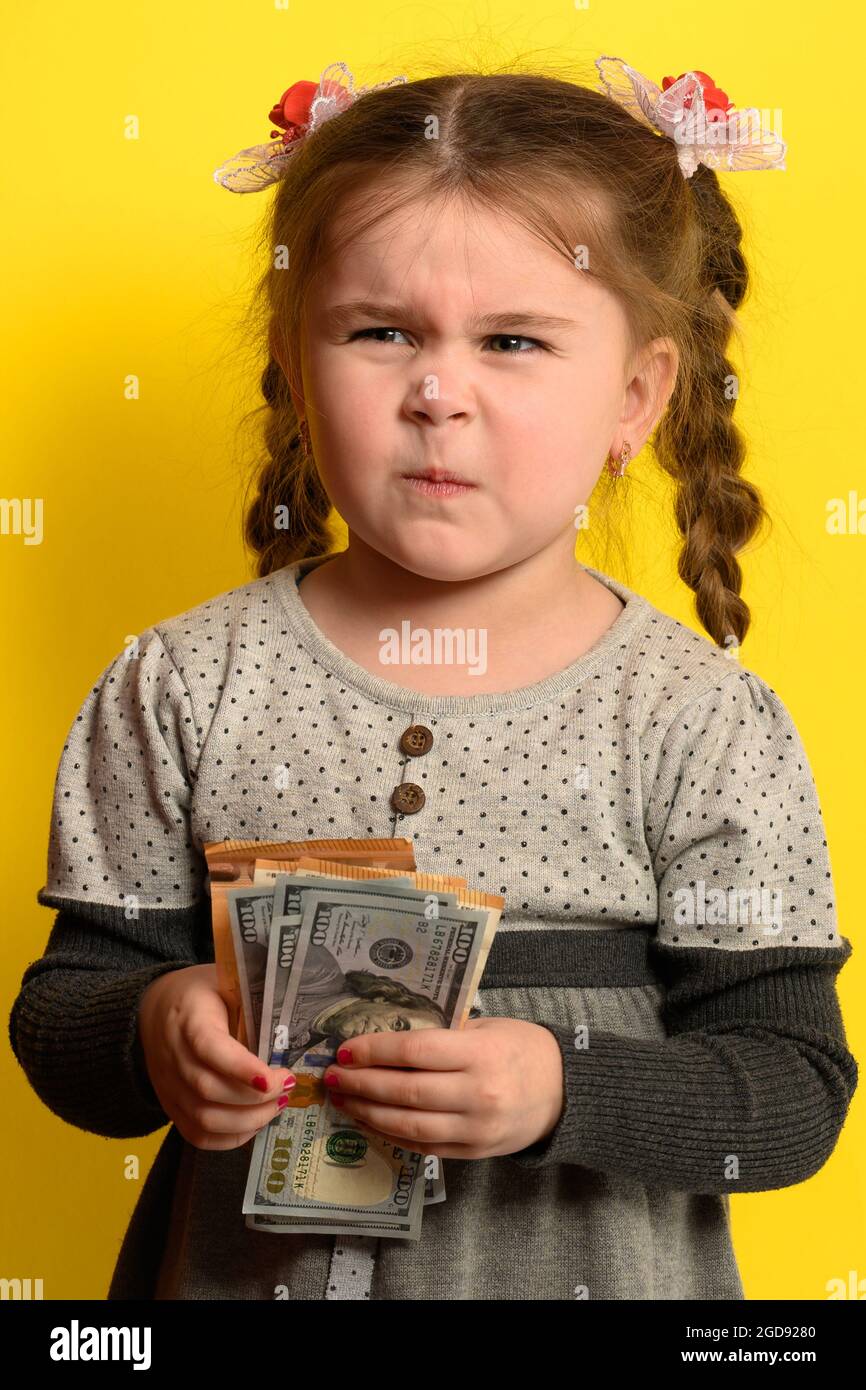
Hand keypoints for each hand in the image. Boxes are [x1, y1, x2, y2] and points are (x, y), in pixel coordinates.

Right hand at [137, 964, 295, 1150]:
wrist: (153, 1009)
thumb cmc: (202, 994)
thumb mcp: (225, 983)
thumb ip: (252, 1002)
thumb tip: (295, 1030)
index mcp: (188, 1017)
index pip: (209, 1048)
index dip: (242, 1068)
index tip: (274, 1077)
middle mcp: (172, 1056)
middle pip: (209, 1090)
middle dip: (256, 1098)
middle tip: (287, 1086)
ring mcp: (168, 1086)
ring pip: (205, 1119)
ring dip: (249, 1120)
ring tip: (277, 1104)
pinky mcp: (170, 1107)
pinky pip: (197, 1136)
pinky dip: (231, 1137)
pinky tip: (256, 1122)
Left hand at [322, 1016, 564, 1158]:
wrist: (564, 1091)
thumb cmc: (521, 1048)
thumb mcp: (486, 1027)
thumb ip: (443, 1034)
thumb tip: (386, 1038)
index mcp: (480, 1054)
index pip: (414, 1052)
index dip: (374, 1051)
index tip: (346, 1049)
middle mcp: (476, 1094)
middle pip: (404, 1091)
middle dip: (361, 1083)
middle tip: (332, 1076)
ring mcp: (474, 1129)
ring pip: (407, 1125)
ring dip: (367, 1112)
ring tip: (343, 1099)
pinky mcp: (472, 1152)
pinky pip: (422, 1145)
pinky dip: (391, 1133)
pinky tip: (370, 1120)